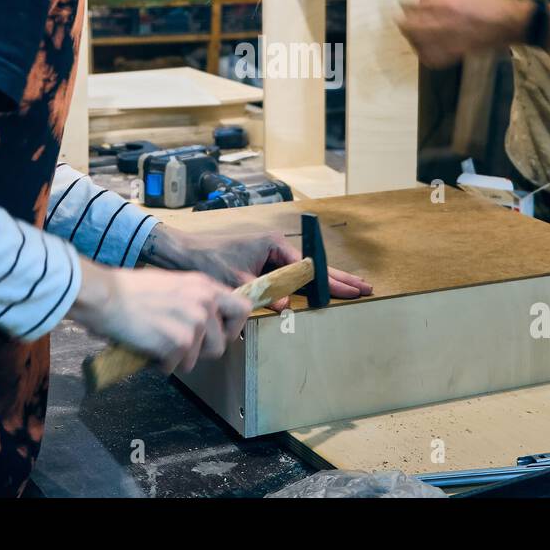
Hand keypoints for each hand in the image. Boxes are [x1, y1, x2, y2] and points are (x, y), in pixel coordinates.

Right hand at [74, 263, 251, 374]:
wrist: (106, 296)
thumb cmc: (129, 289)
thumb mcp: (173, 284)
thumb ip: (193, 299)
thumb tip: (206, 320)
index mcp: (205, 286)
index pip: (242, 309)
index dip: (232, 327)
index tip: (219, 334)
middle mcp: (205, 303)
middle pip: (221, 344)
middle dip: (201, 351)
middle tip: (180, 346)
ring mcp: (195, 324)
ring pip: (198, 359)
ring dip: (178, 357)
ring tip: (158, 343)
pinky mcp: (180, 343)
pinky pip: (175, 366)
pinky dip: (160, 363)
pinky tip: (147, 347)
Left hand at [145, 225, 372, 308]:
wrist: (183, 253)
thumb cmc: (208, 260)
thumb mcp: (237, 278)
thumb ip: (264, 292)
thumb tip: (287, 305)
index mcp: (274, 244)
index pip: (310, 267)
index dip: (332, 282)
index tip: (354, 290)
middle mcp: (275, 246)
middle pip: (314, 266)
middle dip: (339, 279)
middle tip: (365, 288)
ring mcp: (270, 255)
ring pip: (304, 272)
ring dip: (326, 282)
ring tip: (351, 289)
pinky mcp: (262, 263)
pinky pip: (290, 276)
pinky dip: (306, 285)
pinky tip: (320, 291)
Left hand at [397, 0, 532, 67]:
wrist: (510, 22)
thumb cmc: (488, 1)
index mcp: (444, 1)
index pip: (411, 3)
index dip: (403, 4)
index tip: (402, 3)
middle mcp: (443, 20)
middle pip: (408, 24)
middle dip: (402, 21)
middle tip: (401, 20)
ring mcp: (448, 38)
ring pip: (416, 41)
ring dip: (411, 36)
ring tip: (411, 33)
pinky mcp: (455, 52)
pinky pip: (431, 56)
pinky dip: (424, 52)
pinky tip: (424, 47)